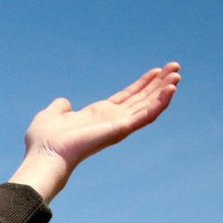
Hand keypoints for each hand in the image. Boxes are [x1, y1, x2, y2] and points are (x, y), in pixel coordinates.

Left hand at [9, 62, 180, 200]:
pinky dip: (160, 102)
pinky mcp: (121, 129)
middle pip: (142, 99)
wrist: (45, 154)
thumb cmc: (44, 140)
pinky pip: (146, 115)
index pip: (127, 98)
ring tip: (177, 75)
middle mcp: (112, 121)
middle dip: (159, 84)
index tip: (156, 71)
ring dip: (165, 90)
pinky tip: (171, 89)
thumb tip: (64, 103)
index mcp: (98, 116)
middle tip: (176, 67)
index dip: (142, 84)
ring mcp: (118, 126)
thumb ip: (60, 107)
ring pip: (148, 106)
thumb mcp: (52, 114)